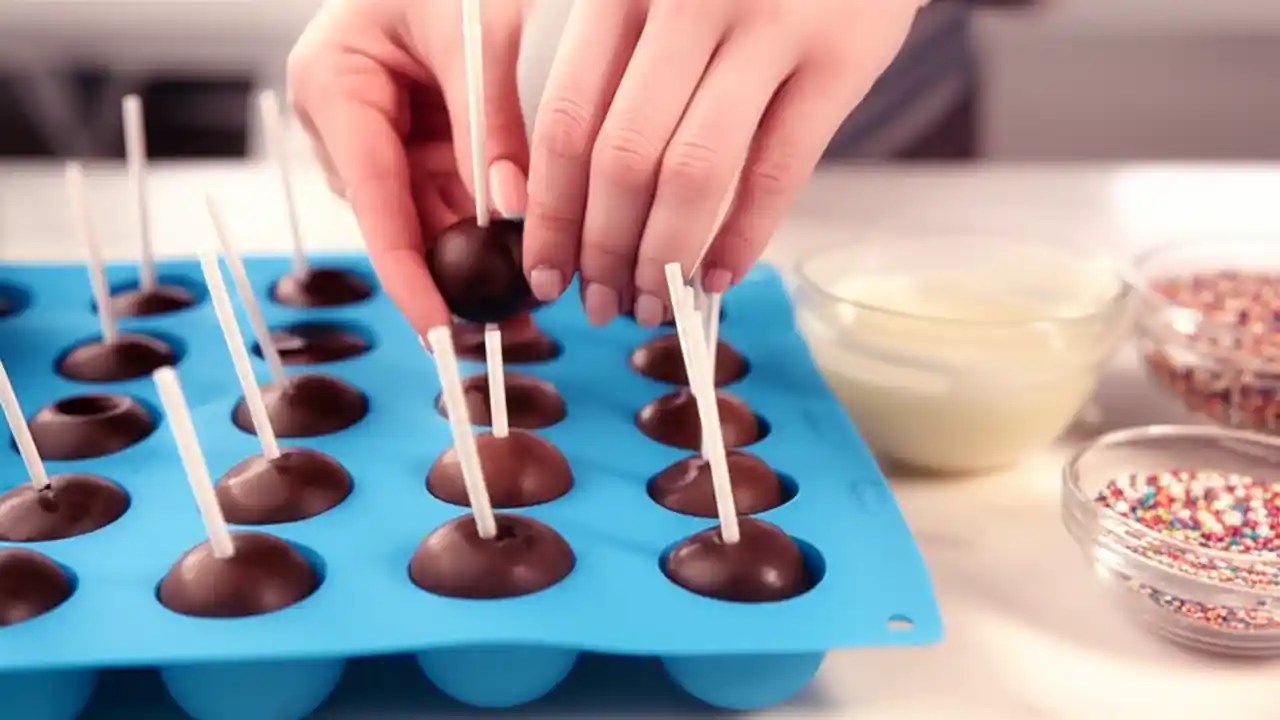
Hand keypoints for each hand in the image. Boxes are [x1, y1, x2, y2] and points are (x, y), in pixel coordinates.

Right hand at [287, 0, 529, 332]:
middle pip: (401, 218)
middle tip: (514, 322)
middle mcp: (346, 118)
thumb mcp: (469, 30)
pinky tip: (523, 255)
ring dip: (477, 256)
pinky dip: (486, 223)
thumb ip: (488, 121)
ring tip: (531, 302)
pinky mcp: (414, 135)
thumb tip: (511, 213)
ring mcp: (379, 130)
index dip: (408, 275)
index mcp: (334, 85)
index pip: (374, 200)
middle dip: (455, 275)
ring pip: (430, 213)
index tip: (439, 329)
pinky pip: (450, 192)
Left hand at [522, 0, 924, 326]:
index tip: (544, 271)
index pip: (566, 120)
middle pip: (621, 158)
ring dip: (664, 257)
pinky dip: (742, 239)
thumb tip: (576, 201)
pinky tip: (719, 275)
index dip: (551, 213)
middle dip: (603, 251)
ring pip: (692, 174)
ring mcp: (768, 26)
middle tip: (599, 304)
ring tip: (653, 304)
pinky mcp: (839, 58)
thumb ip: (617, 66)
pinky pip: (778, 172)